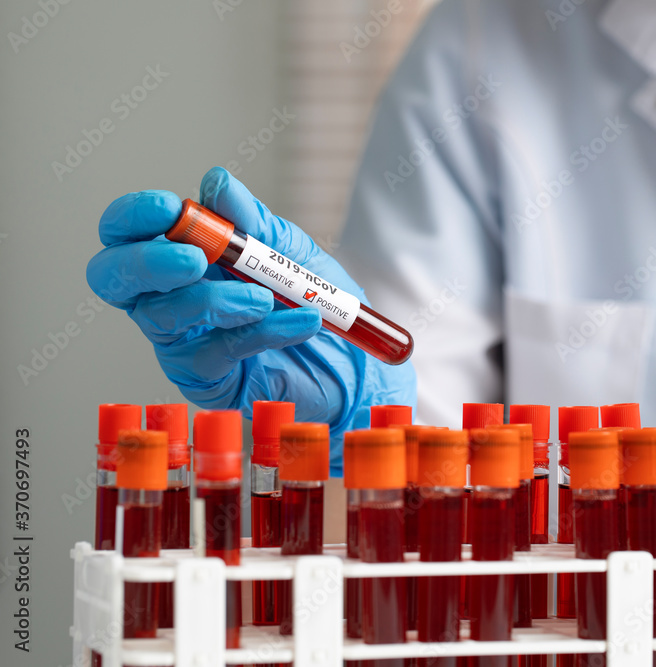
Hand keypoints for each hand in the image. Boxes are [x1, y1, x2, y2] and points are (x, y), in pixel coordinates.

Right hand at [87, 167, 414, 444]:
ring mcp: (181, 339)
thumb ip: (253, 222)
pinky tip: (302, 321)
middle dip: (147, 262)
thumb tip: (216, 182)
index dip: (134, 217)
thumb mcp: (290, 251)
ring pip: (162, 315)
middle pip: (112, 276)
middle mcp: (168, 295)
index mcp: (181, 253)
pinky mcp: (205, 378)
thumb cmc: (314, 300)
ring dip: (215, 300)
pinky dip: (262, 331)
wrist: (353, 360)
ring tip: (267, 297)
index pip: (127, 232)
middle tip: (195, 259)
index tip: (168, 208)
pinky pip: (218, 349)